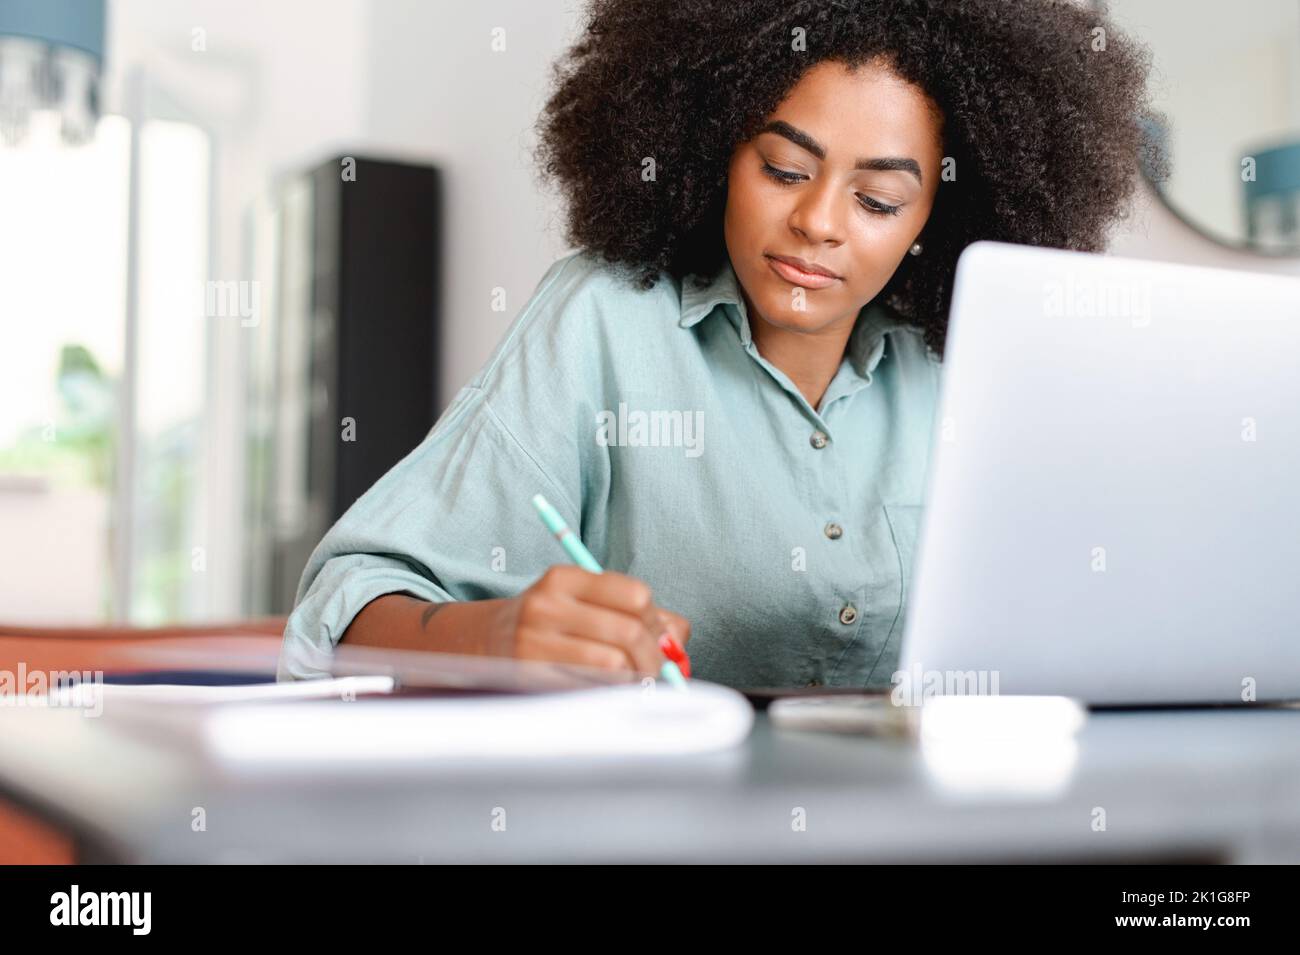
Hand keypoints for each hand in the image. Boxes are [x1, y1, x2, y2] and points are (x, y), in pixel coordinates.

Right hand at [497, 565, 691, 675]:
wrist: (488, 641)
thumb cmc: (552, 622)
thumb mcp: (586, 601)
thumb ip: (638, 613)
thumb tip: (676, 641)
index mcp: (564, 578)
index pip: (635, 595)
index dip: (656, 620)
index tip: (657, 635)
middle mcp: (546, 605)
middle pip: (629, 631)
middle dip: (653, 656)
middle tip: (655, 668)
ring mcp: (535, 642)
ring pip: (613, 665)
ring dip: (634, 678)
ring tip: (632, 679)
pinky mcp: (531, 676)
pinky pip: (590, 689)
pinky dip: (610, 693)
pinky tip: (608, 689)